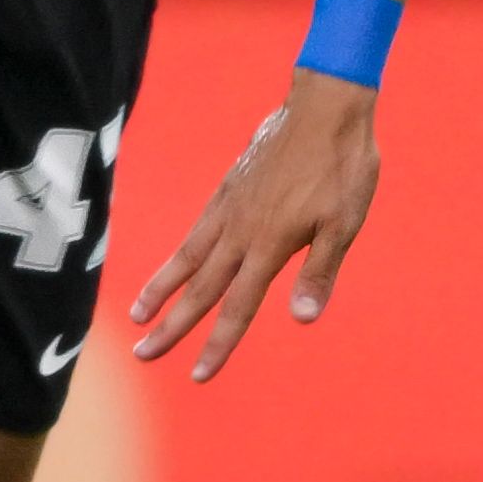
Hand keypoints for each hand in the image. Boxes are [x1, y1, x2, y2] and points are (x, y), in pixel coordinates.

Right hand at [130, 73, 378, 381]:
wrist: (325, 107)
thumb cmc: (342, 167)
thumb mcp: (344, 223)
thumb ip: (319, 271)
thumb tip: (302, 319)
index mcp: (270, 246)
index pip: (238, 307)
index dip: (219, 344)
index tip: (198, 374)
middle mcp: (241, 232)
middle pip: (200, 290)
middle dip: (171, 327)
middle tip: (142, 356)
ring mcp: (230, 208)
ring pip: (187, 258)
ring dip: (160, 290)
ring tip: (138, 315)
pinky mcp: (228, 188)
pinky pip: (195, 230)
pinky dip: (178, 253)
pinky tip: (172, 264)